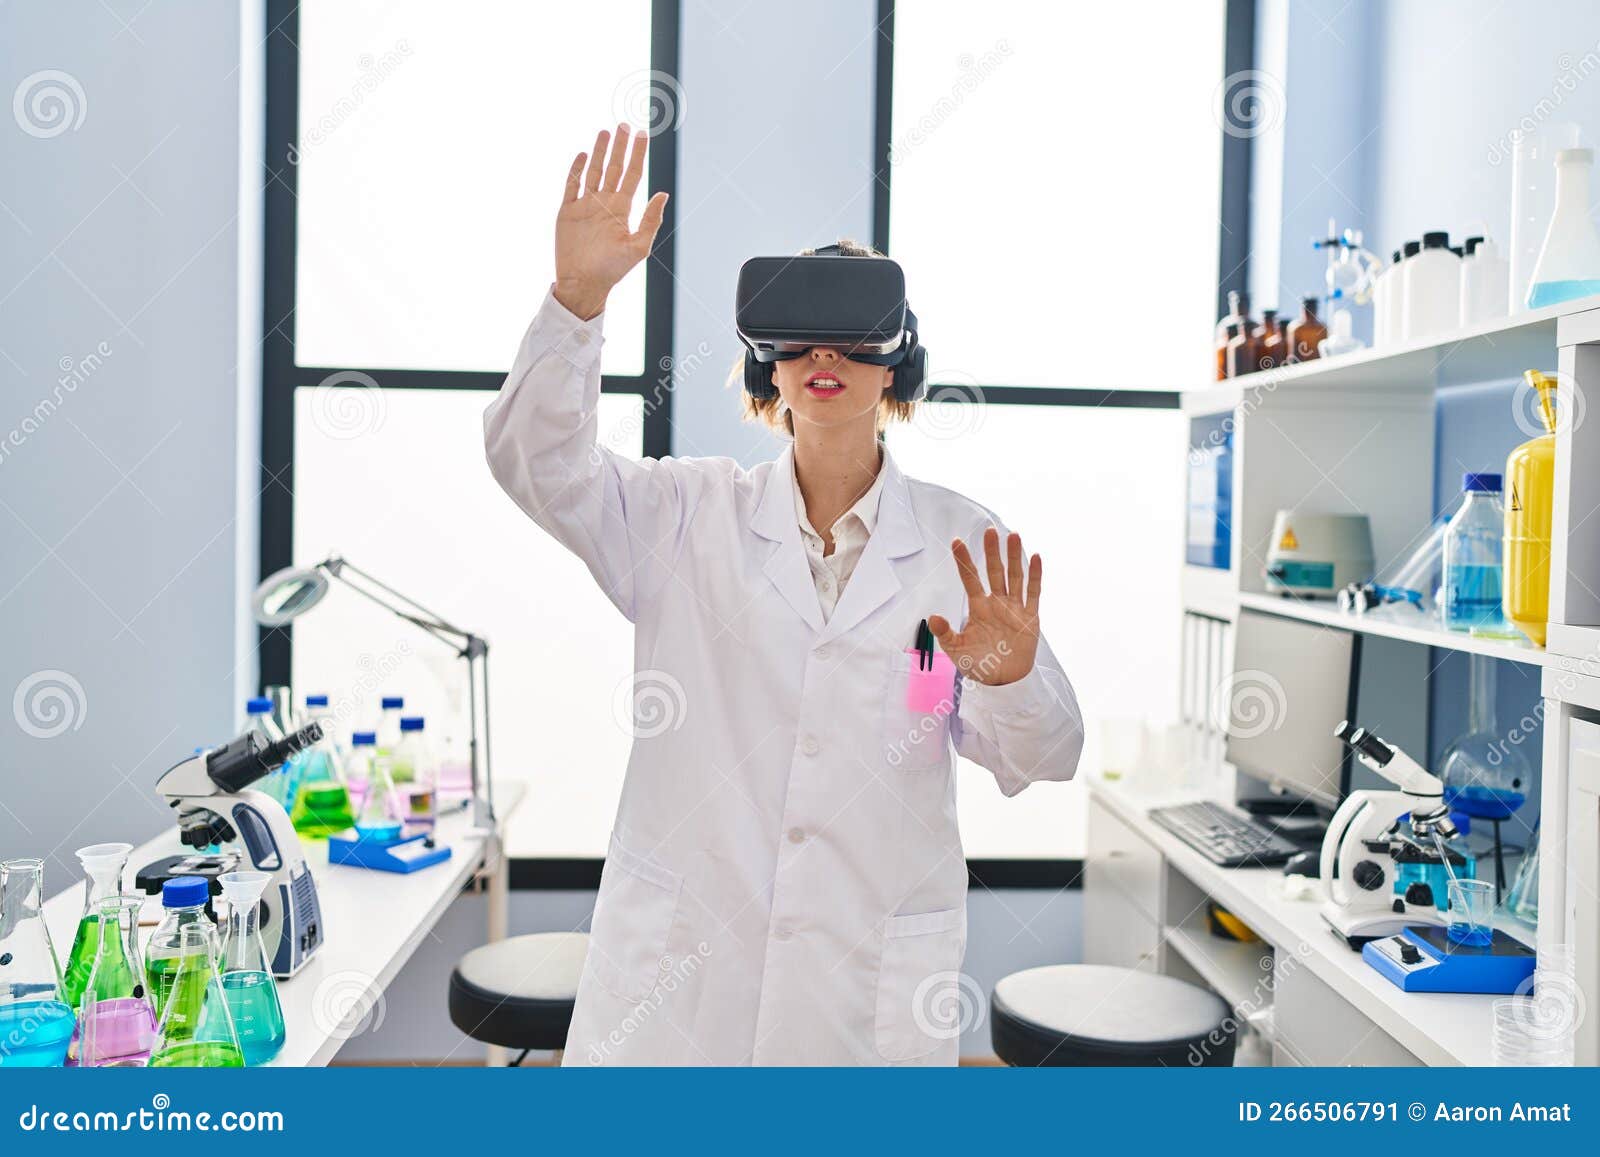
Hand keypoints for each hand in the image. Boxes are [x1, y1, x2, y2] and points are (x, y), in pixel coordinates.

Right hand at [552, 124, 668, 319]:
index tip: (643, 135)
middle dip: (620, 146)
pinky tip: (581, 154)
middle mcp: (605, 204)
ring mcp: (586, 206)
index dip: (638, 155)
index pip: (632, 175)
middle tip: (624, 124)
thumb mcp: (637, 247)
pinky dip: (576, 169)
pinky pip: (572, 185)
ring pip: (593, 171)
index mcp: (622, 210)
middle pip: (614, 167)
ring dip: (598, 152)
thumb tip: (663, 194)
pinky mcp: (568, 212)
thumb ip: (650, 220)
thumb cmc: (612, 270)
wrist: (583, 283)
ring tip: (604, 131)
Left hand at [928, 528, 1041, 686]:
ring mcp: (1014, 608)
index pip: (970, 579)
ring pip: (1015, 576)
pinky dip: (1035, 576)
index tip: (956, 541)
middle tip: (989, 531)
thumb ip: (945, 633)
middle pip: (994, 571)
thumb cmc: (979, 664)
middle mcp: (996, 603)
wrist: (1004, 682)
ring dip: (1014, 557)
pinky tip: (1036, 557)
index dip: (964, 561)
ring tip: (1013, 535)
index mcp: (978, 608)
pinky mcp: (1030, 617)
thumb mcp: (957, 650)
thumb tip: (932, 617)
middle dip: (991, 551)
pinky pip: (1033, 593)